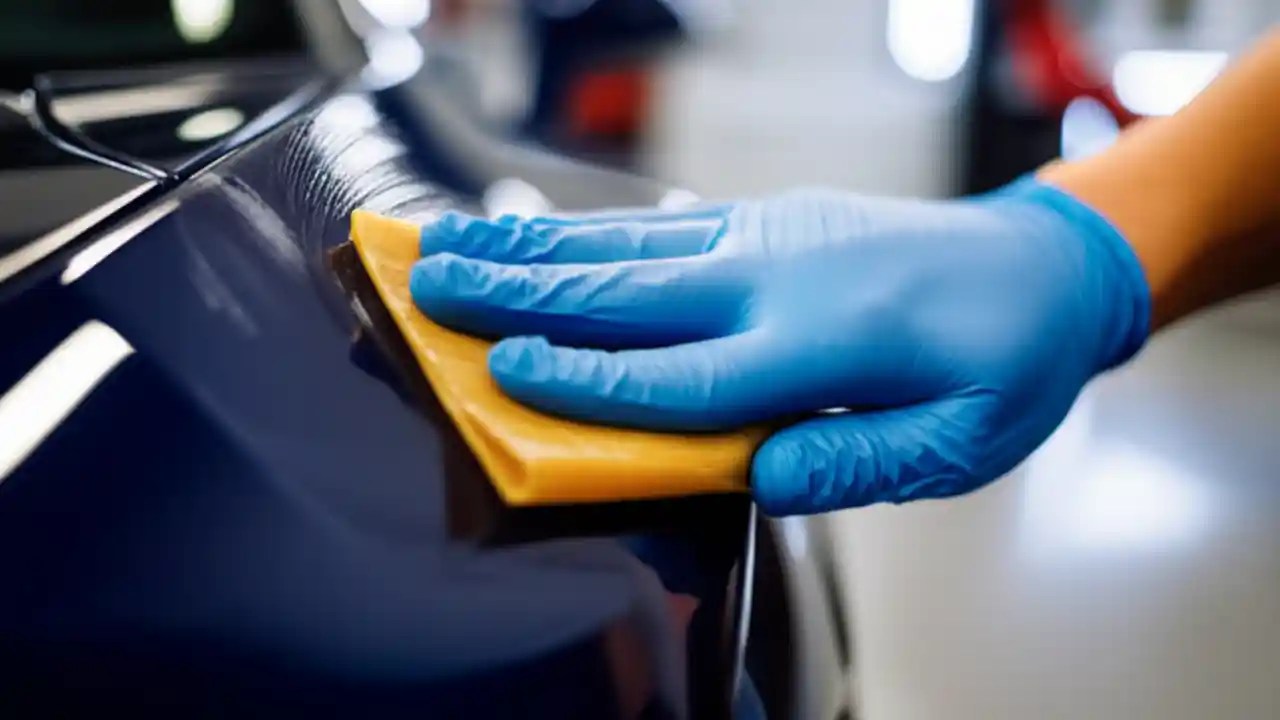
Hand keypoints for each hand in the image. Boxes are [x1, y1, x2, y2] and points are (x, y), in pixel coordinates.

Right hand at [409, 180, 1149, 514]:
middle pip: (627, 293)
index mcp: (821, 342)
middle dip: (519, 295)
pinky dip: (588, 231)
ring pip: (628, 248)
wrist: (1044, 262)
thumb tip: (761, 475)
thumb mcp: (961, 440)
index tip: (504, 371)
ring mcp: (768, 236)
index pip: (681, 374)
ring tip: (449, 246)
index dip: (588, 380)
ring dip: (532, 251)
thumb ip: (856, 457)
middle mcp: (778, 276)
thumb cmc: (1004, 359)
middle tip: (427, 288)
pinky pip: (662, 225)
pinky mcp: (768, 218)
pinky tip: (536, 232)